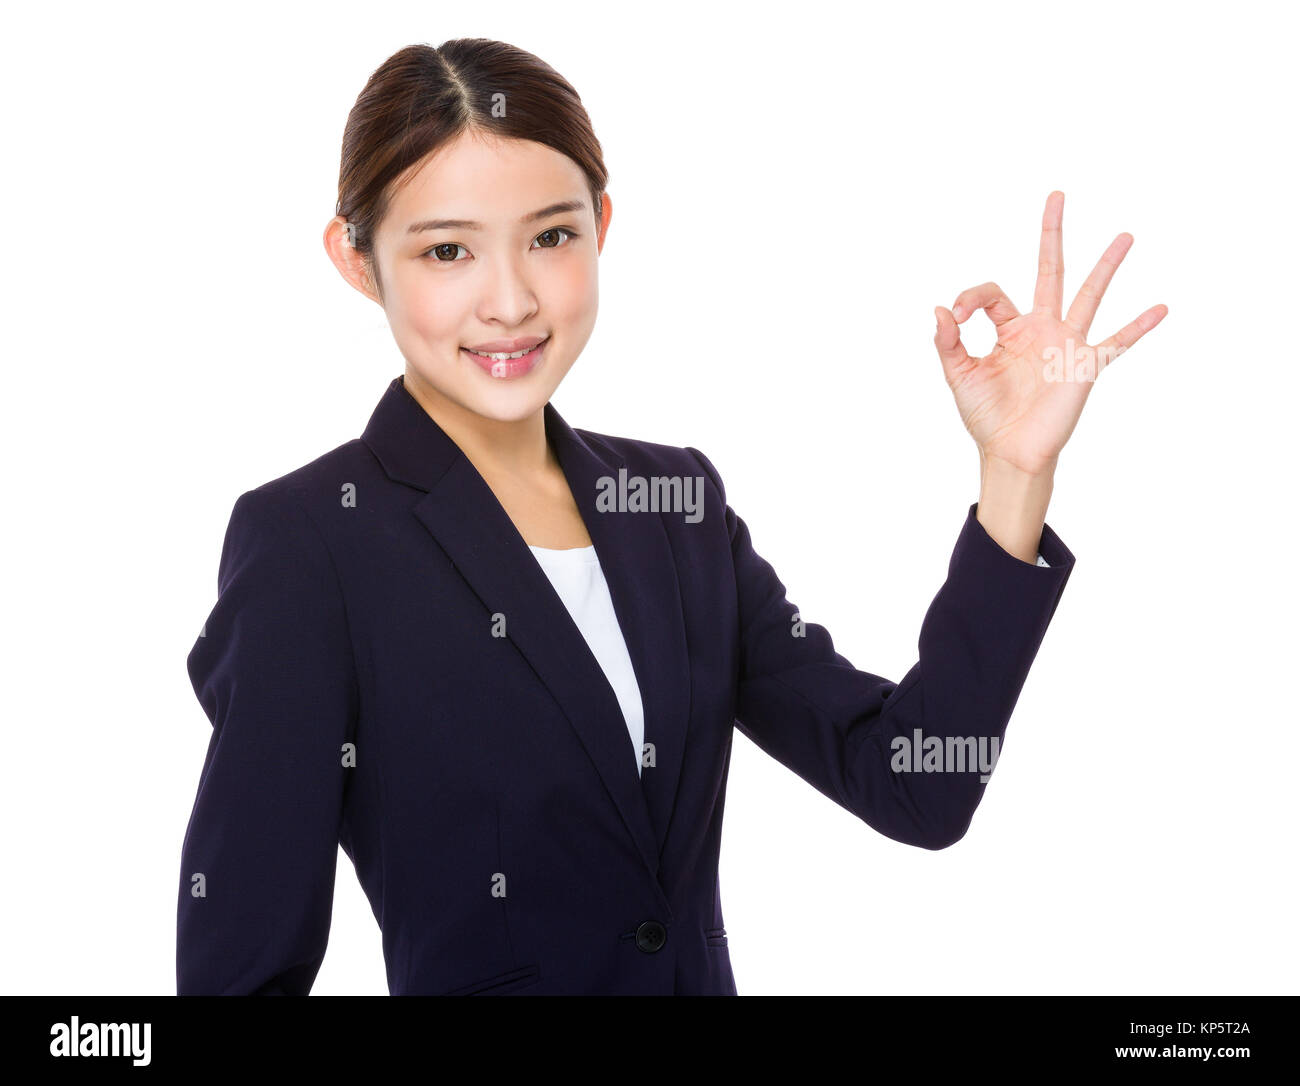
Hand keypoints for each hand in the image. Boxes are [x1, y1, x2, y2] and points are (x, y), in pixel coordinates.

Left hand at [933, 191, 1167, 477]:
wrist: (1010, 452)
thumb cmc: (985, 416)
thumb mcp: (959, 375)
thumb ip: (948, 342)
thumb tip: (940, 308)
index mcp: (1010, 329)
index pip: (992, 293)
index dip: (970, 299)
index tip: (956, 319)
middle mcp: (1041, 328)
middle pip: (1049, 271)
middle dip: (1051, 234)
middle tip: (1056, 196)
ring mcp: (1066, 344)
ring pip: (1089, 295)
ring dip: (1106, 266)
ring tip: (1125, 235)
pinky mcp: (1085, 366)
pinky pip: (1116, 343)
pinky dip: (1138, 327)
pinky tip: (1162, 307)